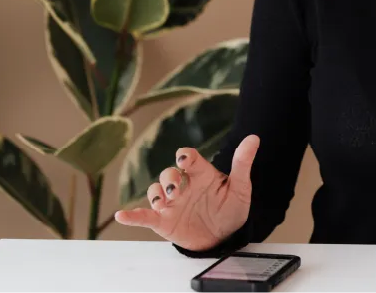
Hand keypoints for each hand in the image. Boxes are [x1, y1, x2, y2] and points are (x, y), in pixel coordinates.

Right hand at [114, 135, 259, 251]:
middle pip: (168, 174)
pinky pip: (144, 216)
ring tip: (164, 202)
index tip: (185, 159)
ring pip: (155, 191)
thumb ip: (243, 163)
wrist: (225, 237)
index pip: (188, 158)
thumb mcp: (240, 187)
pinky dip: (132, 216)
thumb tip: (254, 138)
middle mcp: (183, 186)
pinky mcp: (163, 221)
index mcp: (200, 174)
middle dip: (169, 179)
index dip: (185, 156)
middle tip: (176, 190)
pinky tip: (122, 215)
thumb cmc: (231, 208)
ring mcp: (172, 204)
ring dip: (156, 194)